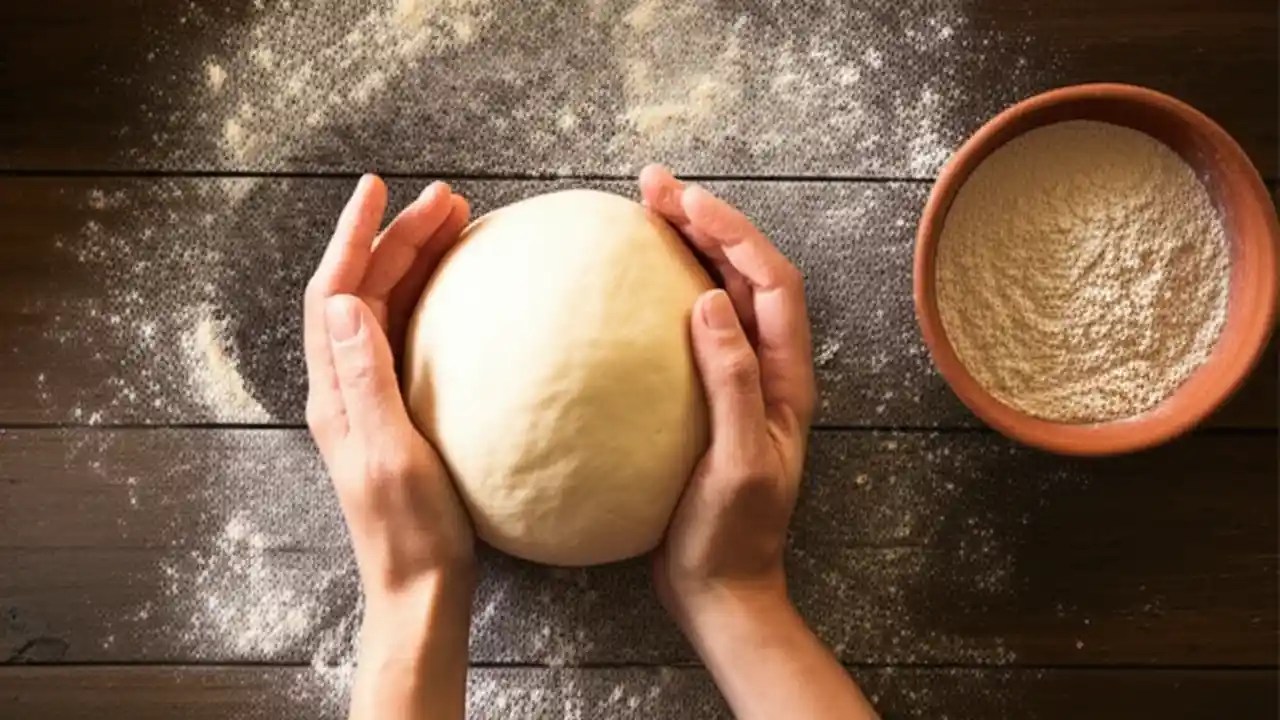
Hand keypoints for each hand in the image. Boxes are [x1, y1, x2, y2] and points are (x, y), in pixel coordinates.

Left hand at [304, 174, 474, 599]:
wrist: (420, 590)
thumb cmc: (411, 532)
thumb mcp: (389, 455)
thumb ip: (366, 379)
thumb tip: (343, 300)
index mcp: (336, 393)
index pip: (333, 293)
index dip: (352, 237)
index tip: (377, 188)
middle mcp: (346, 388)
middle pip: (362, 291)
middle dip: (397, 238)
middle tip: (449, 201)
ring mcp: (372, 399)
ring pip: (386, 309)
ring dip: (415, 263)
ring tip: (458, 227)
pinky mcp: (400, 413)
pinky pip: (409, 336)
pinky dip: (430, 300)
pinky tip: (461, 292)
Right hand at [639, 164, 816, 623]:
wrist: (720, 590)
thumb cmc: (731, 536)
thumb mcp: (737, 463)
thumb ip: (732, 383)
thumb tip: (711, 303)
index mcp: (786, 378)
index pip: (771, 283)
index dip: (734, 232)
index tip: (684, 200)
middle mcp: (767, 369)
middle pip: (744, 273)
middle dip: (706, 221)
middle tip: (652, 185)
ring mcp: (736, 380)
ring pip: (718, 292)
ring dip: (686, 247)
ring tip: (642, 210)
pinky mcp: (702, 396)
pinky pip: (689, 328)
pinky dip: (665, 292)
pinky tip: (628, 285)